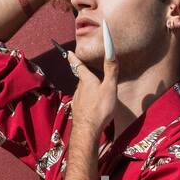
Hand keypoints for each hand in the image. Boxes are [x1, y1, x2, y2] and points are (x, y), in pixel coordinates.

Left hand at [51, 19, 117, 135]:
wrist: (87, 129)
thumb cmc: (100, 107)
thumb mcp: (109, 87)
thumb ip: (111, 70)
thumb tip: (111, 50)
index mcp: (86, 80)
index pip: (78, 65)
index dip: (74, 58)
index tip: (69, 52)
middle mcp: (79, 88)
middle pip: (82, 78)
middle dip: (85, 74)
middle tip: (89, 70)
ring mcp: (77, 100)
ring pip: (82, 90)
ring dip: (87, 88)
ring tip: (95, 89)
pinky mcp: (78, 110)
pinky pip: (83, 100)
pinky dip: (87, 99)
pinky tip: (93, 104)